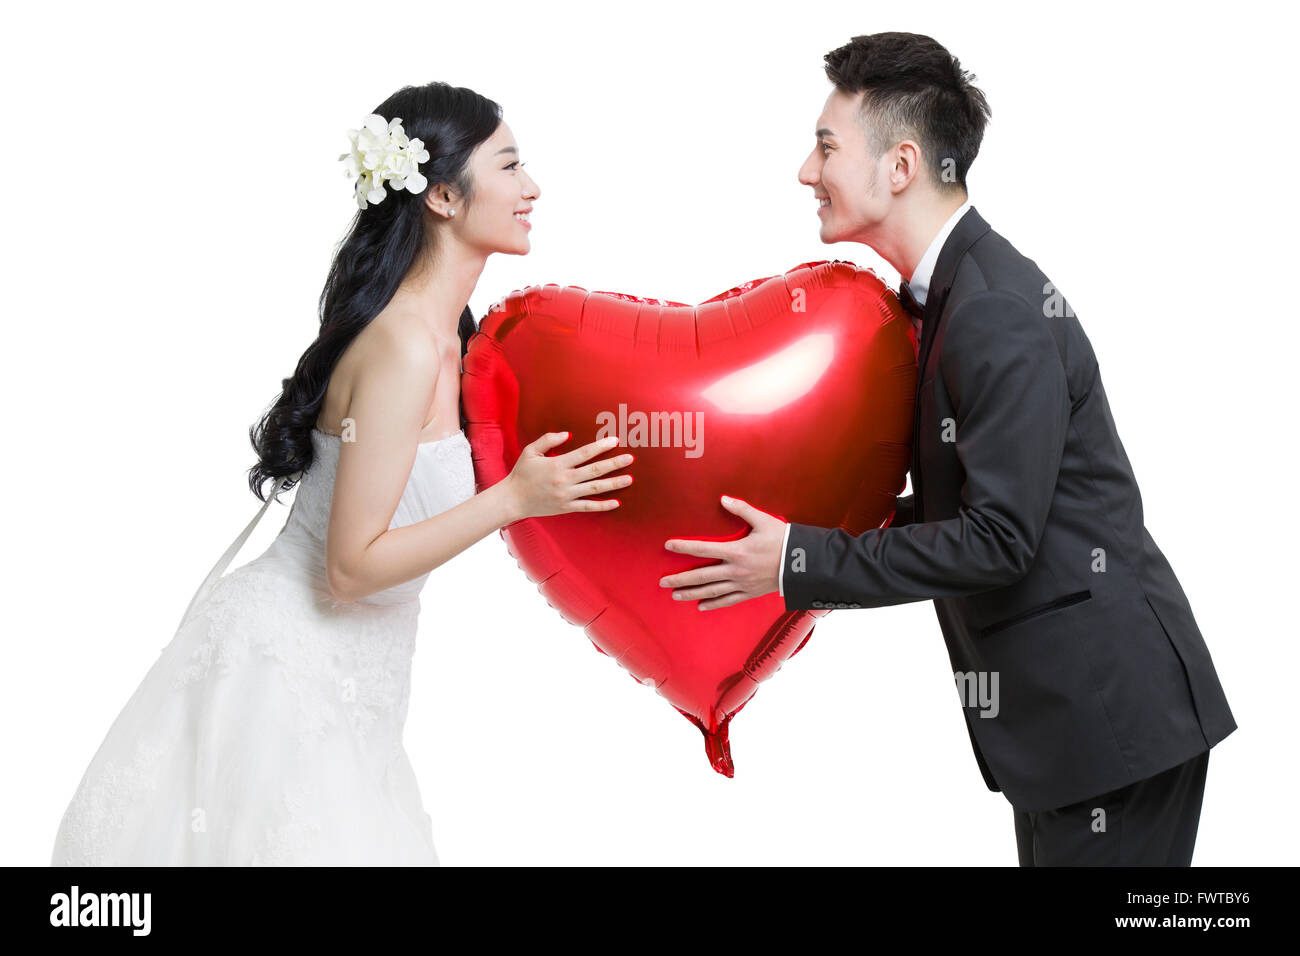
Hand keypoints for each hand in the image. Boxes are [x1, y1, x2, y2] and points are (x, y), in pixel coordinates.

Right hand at [503, 432, 633, 519]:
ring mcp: (567, 495)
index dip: (601, 446)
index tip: (615, 441)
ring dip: (614, 484)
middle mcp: (565, 479)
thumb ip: (548, 440)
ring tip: (629, 479)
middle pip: (595, 470)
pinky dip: (602, 505)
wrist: (513, 500)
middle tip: (630, 458)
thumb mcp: (531, 451)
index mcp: (558, 464)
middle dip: (614, 463)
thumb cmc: (521, 473)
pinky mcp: (566, 507)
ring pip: (595, 488)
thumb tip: (568, 434)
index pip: (584, 453)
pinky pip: (588, 507)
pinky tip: (616, 503)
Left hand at [660, 496, 784, 609]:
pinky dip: (713, 604)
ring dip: (691, 593)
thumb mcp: (763, 521)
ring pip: (711, 591)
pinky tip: (701, 606)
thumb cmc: (783, 539)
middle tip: (662, 582)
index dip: (684, 547)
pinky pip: (728, 601)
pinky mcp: (749, 593)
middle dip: (680, 579)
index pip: (703, 548)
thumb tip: (723, 499)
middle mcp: (735, 570)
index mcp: (736, 551)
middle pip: (701, 576)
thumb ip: (741, 509)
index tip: (668, 545)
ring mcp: (741, 584)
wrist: (803, 564)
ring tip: (675, 596)